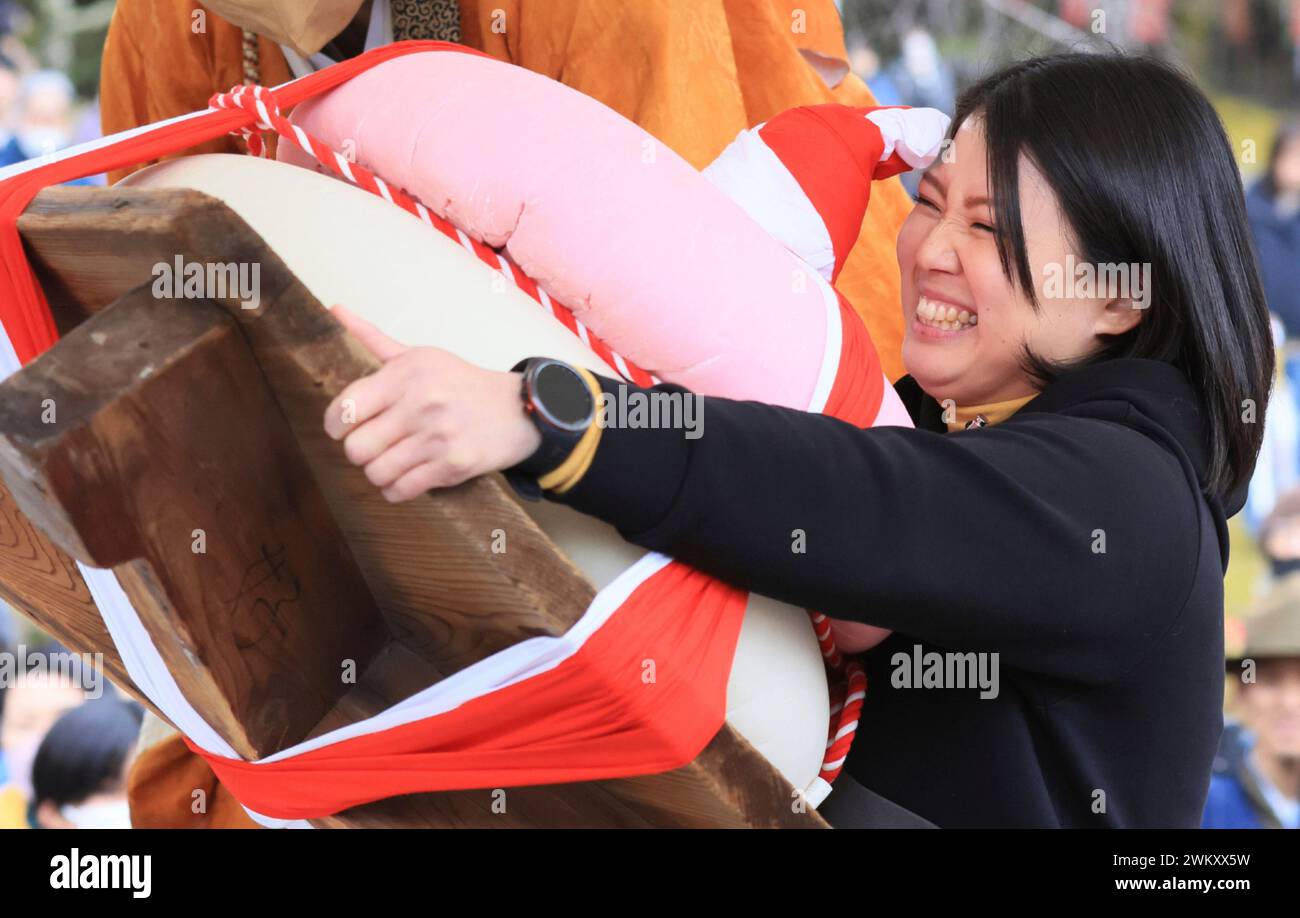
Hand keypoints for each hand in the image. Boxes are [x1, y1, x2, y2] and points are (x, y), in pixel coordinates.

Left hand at [323, 305, 541, 501]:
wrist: (517, 410)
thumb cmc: (460, 383)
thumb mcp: (420, 357)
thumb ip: (374, 340)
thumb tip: (335, 310)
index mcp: (407, 373)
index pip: (345, 408)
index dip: (335, 425)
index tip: (343, 427)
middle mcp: (421, 404)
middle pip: (356, 449)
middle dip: (359, 452)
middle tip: (372, 446)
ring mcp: (438, 437)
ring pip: (377, 473)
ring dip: (378, 473)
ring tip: (391, 461)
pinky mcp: (453, 466)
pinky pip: (402, 490)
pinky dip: (396, 489)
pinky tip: (405, 477)